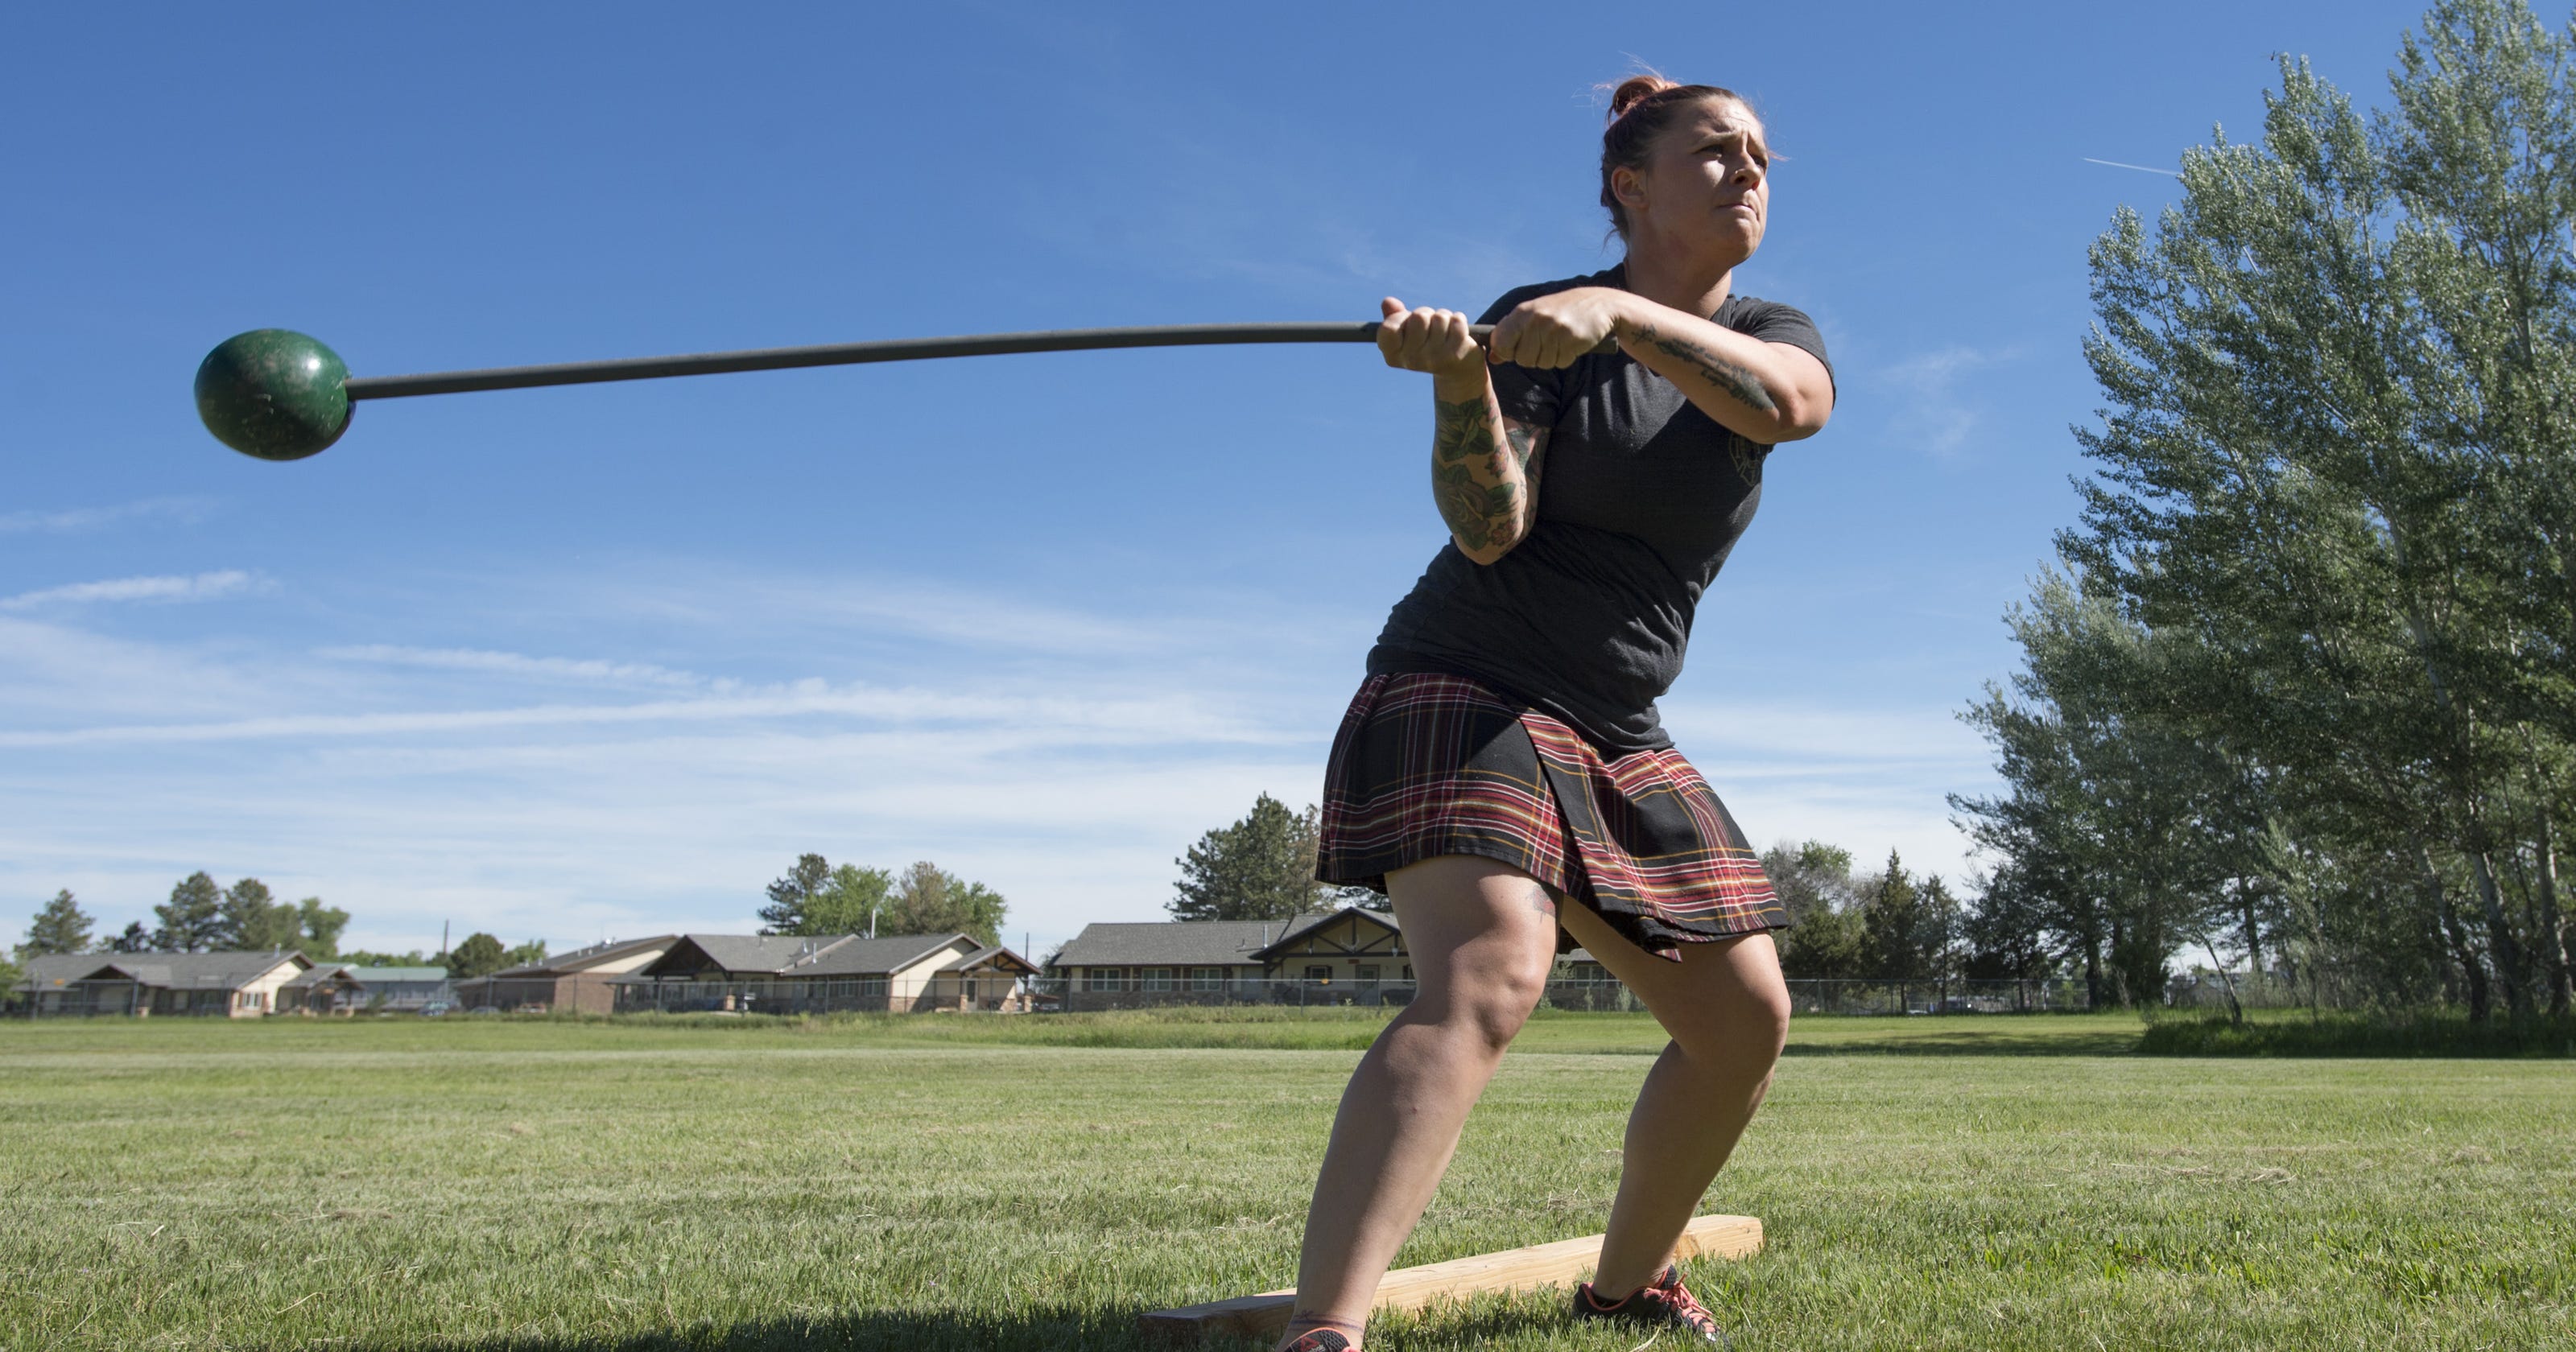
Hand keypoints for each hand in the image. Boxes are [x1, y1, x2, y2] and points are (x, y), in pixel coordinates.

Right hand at [1376, 297, 1486, 383]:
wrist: (1455, 366)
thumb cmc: (1425, 341)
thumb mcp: (1406, 329)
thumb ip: (1393, 315)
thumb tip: (1388, 302)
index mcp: (1393, 356)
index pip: (1389, 328)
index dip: (1400, 317)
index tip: (1407, 322)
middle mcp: (1411, 361)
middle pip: (1419, 316)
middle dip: (1426, 313)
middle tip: (1429, 324)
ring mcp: (1433, 360)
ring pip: (1440, 317)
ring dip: (1443, 317)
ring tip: (1443, 328)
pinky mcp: (1455, 355)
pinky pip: (1457, 322)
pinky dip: (1458, 319)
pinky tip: (1455, 330)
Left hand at [1487, 287, 1632, 368]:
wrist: (1599, 304)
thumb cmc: (1561, 313)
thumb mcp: (1534, 318)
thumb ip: (1511, 335)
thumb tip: (1492, 357)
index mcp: (1522, 312)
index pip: (1500, 342)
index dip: (1507, 351)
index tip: (1518, 348)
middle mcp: (1536, 319)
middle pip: (1522, 359)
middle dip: (1534, 358)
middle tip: (1546, 343)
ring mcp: (1554, 328)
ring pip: (1542, 363)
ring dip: (1551, 358)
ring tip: (1560, 341)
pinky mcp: (1571, 338)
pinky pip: (1561, 362)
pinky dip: (1566, 358)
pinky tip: (1571, 343)